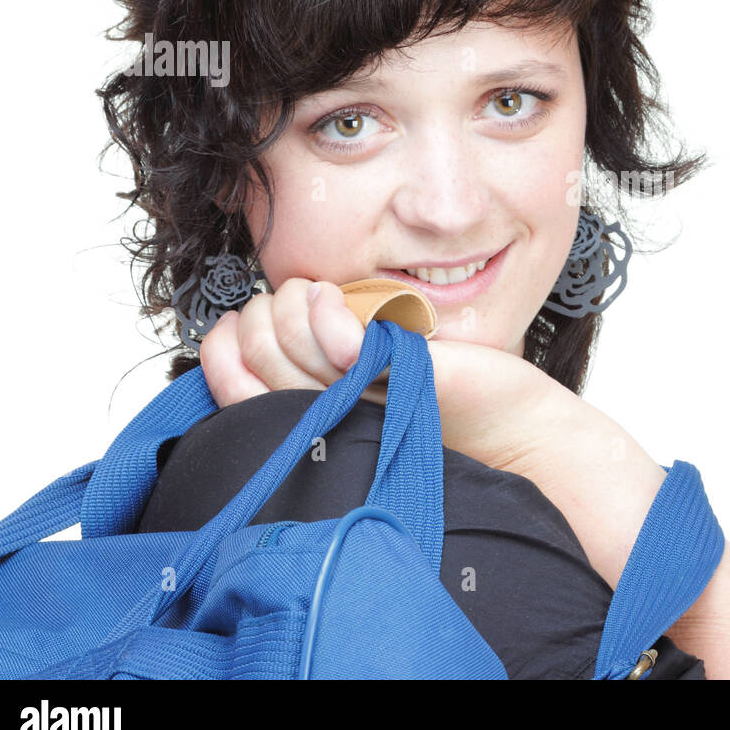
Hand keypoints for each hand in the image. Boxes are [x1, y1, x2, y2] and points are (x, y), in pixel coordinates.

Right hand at [198, 276, 562, 471]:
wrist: (508, 425)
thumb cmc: (434, 395)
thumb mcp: (354, 366)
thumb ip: (306, 349)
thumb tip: (250, 318)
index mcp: (301, 410)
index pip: (221, 366)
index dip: (228, 336)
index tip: (267, 322)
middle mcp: (316, 411)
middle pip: (249, 343)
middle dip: (272, 308)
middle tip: (318, 305)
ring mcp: (350, 398)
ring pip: (282, 335)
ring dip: (304, 304)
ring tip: (338, 305)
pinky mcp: (391, 380)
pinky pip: (336, 339)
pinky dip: (333, 311)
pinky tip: (352, 311)